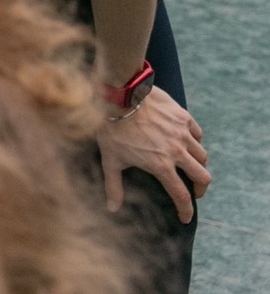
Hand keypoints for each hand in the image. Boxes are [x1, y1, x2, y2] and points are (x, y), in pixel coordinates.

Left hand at [99, 88, 209, 222]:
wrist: (119, 95)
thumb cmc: (111, 128)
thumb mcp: (110, 159)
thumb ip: (113, 186)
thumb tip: (112, 209)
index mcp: (161, 166)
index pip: (181, 195)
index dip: (186, 210)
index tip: (186, 218)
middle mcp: (177, 152)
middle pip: (202, 177)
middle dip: (200, 189)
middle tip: (195, 192)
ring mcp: (182, 133)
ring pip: (202, 156)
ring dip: (200, 165)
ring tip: (192, 167)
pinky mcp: (183, 117)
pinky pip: (198, 134)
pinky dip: (196, 142)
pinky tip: (189, 142)